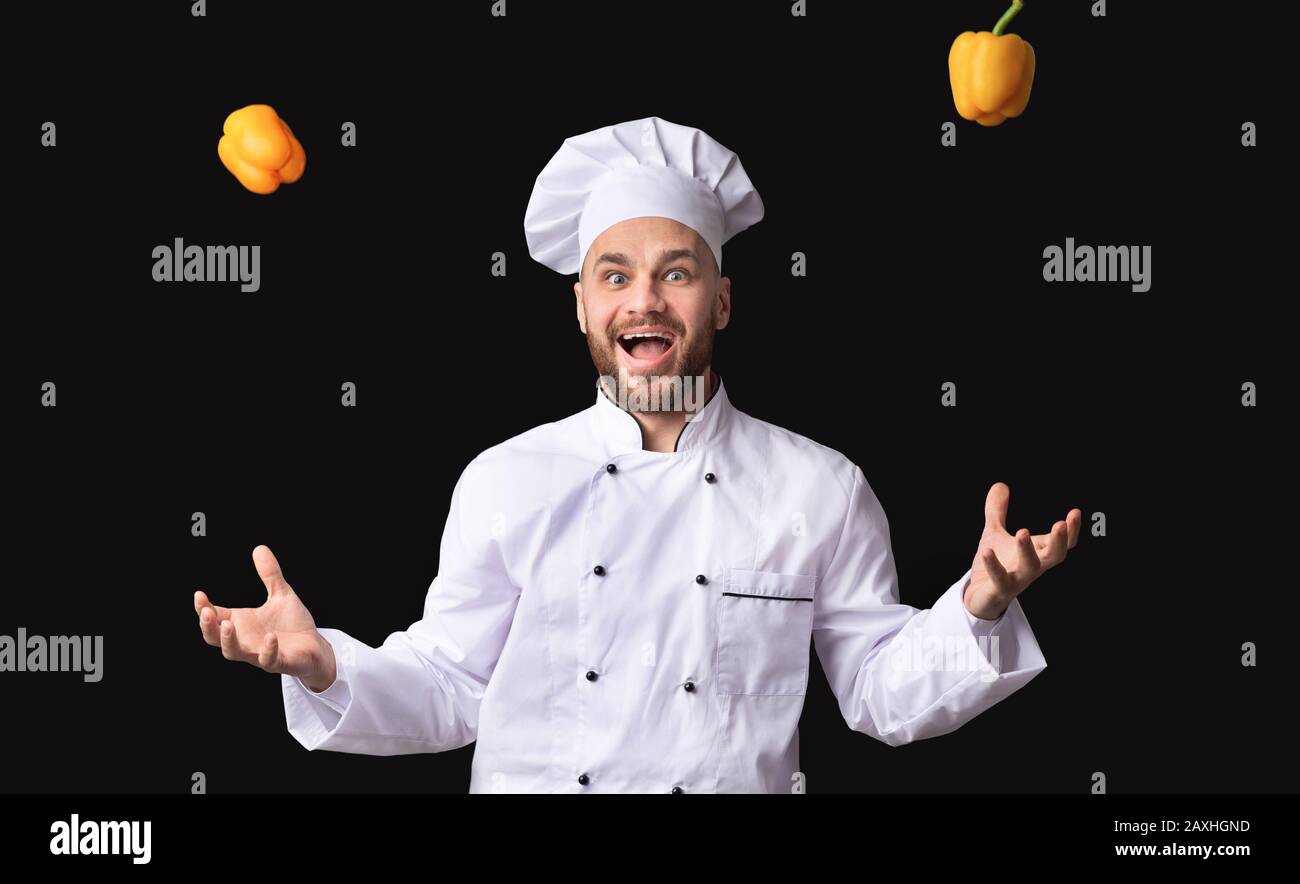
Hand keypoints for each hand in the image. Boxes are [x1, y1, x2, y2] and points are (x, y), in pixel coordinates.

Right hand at [194, 545, 336, 690]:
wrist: (314, 645)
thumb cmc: (293, 624)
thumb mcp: (281, 594)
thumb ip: (270, 574)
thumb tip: (259, 548)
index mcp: (241, 623)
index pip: (214, 617)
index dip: (203, 608)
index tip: (199, 594)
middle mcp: (245, 639)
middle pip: (214, 638)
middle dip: (207, 626)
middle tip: (206, 612)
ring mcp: (259, 653)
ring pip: (234, 652)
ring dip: (228, 640)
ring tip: (227, 624)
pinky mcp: (278, 662)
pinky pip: (268, 660)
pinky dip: (267, 650)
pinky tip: (271, 637)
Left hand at [964, 482, 1080, 620]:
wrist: (981, 596)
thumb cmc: (996, 564)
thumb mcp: (995, 533)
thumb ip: (997, 511)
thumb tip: (1000, 485)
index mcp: (1038, 552)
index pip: (1062, 542)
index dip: (1071, 530)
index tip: (1075, 512)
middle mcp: (1033, 566)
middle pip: (1055, 556)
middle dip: (1060, 541)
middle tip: (1061, 524)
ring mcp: (1018, 579)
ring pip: (1031, 568)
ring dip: (1028, 550)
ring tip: (1022, 532)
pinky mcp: (1000, 589)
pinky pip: (1000, 579)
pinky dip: (994, 566)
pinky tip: (987, 551)